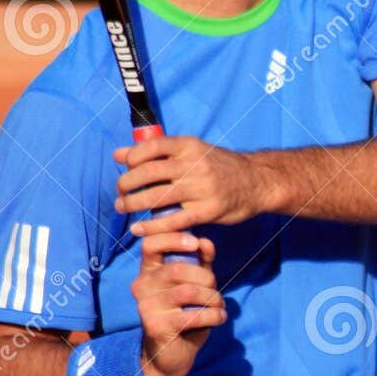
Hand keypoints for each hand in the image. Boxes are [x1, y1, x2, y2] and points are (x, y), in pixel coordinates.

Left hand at [114, 135, 269, 233]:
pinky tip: (139, 230)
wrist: (257, 181)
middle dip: (126, 184)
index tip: (127, 168)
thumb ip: (156, 153)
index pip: (151, 146)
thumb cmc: (219, 166)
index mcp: (189, 145)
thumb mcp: (192, 151)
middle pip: (149, 173)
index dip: (132, 157)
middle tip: (119, 193)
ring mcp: (202, 188)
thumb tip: (118, 154)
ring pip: (158, 197)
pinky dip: (152, 227)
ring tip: (123, 208)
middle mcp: (195, 164)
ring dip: (134, 204)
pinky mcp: (208, 211)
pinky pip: (174, 220)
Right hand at [131, 232, 225, 375]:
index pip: (150, 244)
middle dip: (206, 277)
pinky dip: (214, 315)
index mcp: (148, 272)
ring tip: (218, 306)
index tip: (195, 243)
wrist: (170, 356)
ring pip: (188, 291)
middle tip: (216, 290)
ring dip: (212, 298)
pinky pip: (194, 314)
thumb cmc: (183, 315)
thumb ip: (199, 263)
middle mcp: (141, 287)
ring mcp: (147, 307)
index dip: (174, 239)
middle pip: (177, 268)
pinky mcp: (158, 326)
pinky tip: (218, 318)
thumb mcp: (193, 285)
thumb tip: (205, 242)